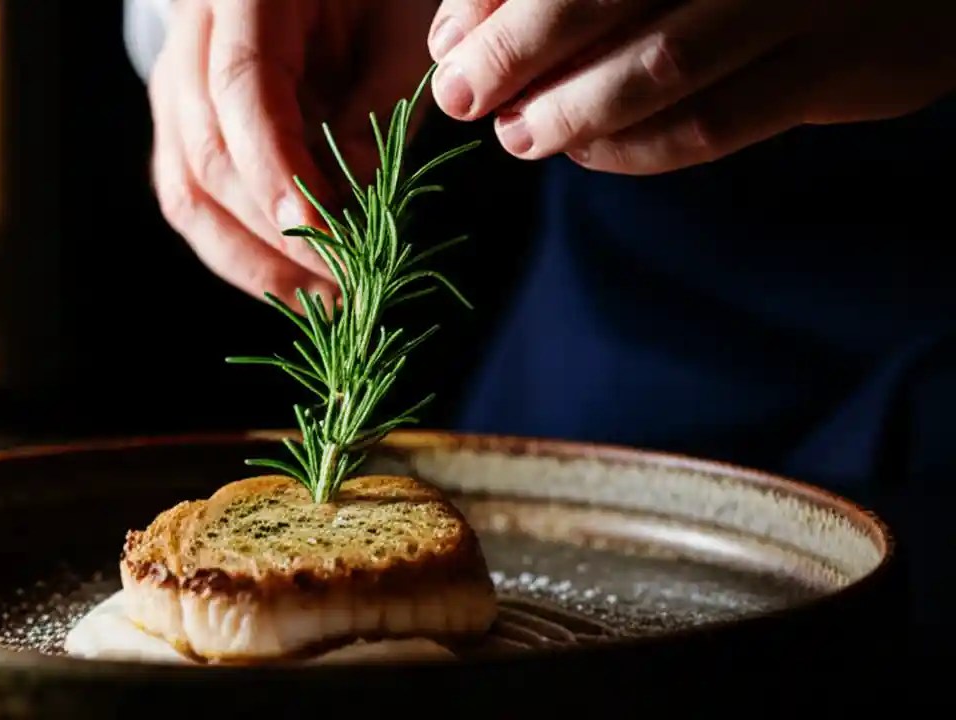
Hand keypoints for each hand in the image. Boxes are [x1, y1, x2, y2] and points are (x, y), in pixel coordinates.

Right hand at [148, 0, 433, 305]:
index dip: (275, 167)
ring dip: (254, 260)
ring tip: (326, 300)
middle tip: (346, 281)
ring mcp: (176, 89)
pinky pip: (195, 206)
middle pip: (207, 152)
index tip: (321, 231)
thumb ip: (379, 108)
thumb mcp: (399, 31)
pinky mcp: (181, 133)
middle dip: (275, 231)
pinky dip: (244, 255)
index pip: (241, 89)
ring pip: (187, 192)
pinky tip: (298, 285)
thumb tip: (354, 202)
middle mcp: (192, 41)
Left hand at [426, 0, 955, 174]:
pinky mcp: (837, 66)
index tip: (447, 47)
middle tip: (462, 98)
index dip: (493, 1)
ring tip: (520, 136)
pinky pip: (715, 124)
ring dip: (572, 111)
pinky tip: (590, 154)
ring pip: (661, 67)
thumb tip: (459, 33)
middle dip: (515, 52)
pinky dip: (636, 149)